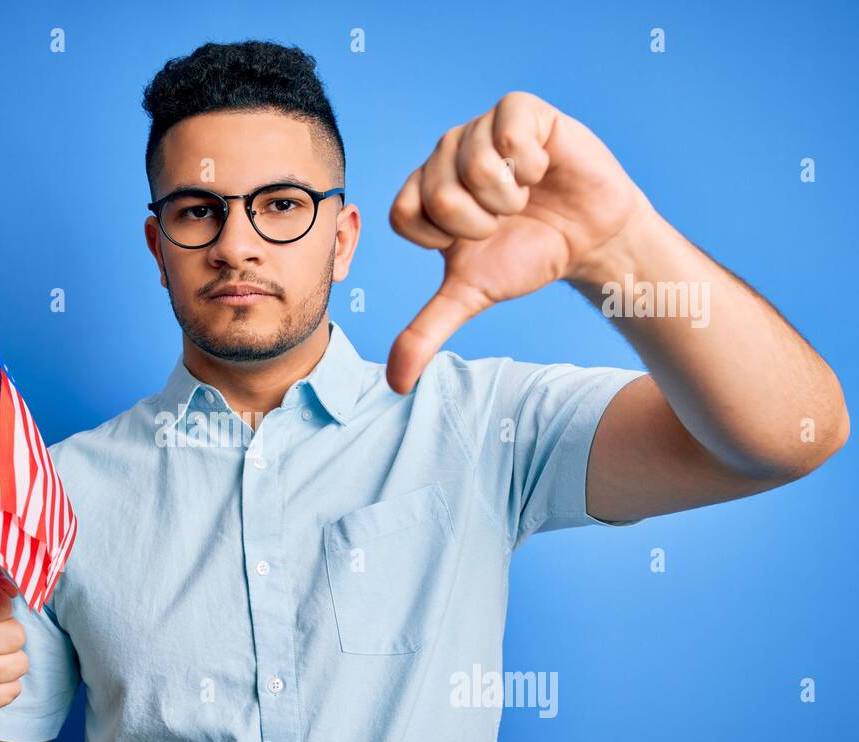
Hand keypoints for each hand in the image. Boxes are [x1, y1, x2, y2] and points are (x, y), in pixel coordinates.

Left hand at [385, 91, 652, 392]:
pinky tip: (541, 170)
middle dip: (479, 223)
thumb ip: (426, 331)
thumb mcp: (471, 295)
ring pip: (472, 163)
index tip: (471, 242)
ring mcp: (482, 128)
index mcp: (424, 191)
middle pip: (437, 193)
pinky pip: (507, 131)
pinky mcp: (521, 110)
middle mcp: (446, 154)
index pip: (403, 214)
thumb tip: (395, 385)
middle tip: (505, 220)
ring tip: (525, 197)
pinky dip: (530, 164)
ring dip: (508, 197)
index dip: (442, 238)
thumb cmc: (527, 257)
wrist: (592, 241)